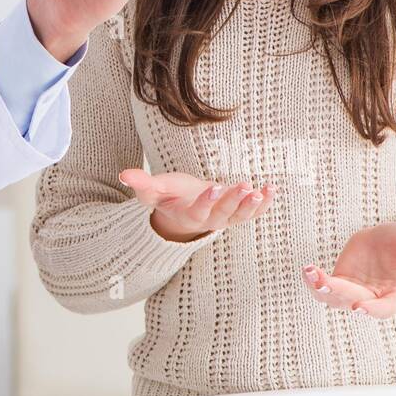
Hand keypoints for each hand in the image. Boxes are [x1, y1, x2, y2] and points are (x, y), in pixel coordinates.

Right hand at [119, 168, 274, 242]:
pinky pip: (253, 212)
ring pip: (241, 216)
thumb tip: (124, 174)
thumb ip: (141, 183)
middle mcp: (209, 221)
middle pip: (223, 214)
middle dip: (234, 201)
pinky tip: (271, 189)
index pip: (198, 212)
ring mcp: (225, 219)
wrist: (183, 208)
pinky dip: (264, 203)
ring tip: (262, 190)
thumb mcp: (153, 190)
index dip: (206, 201)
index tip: (214, 186)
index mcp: (188, 215)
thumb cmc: (168, 196)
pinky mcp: (237, 214)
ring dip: (253, 205)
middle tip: (245, 186)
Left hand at [303, 219, 395, 318]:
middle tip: (323, 283)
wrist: (392, 240)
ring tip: (310, 273)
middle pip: (353, 301)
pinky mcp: (341, 280)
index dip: (372, 309)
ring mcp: (356, 291)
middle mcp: (374, 297)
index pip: (385, 307)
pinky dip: (314, 280)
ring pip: (334, 298)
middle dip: (338, 294)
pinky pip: (325, 286)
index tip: (357, 307)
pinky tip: (307, 270)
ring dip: (320, 289)